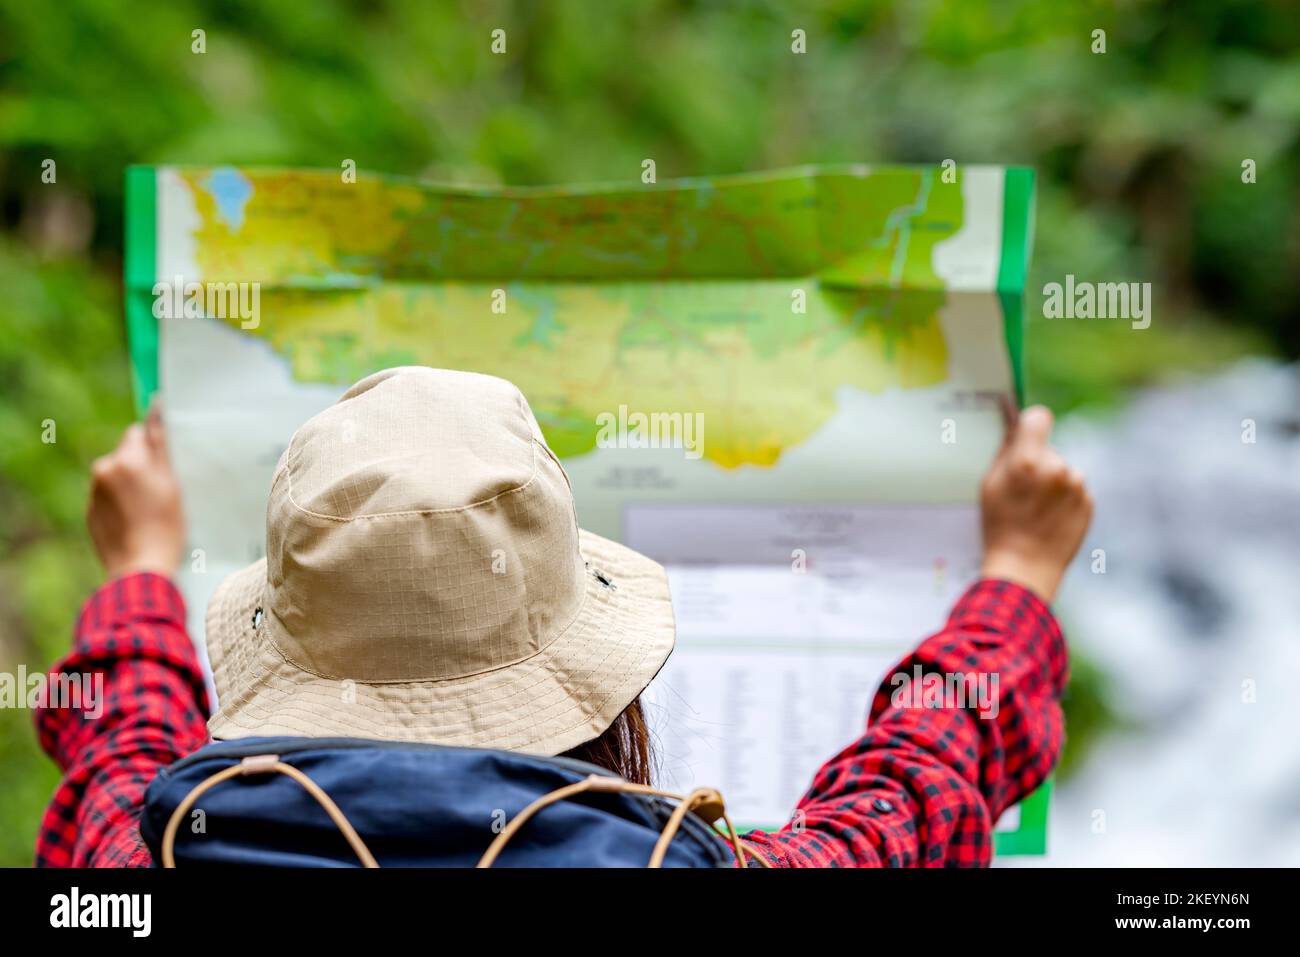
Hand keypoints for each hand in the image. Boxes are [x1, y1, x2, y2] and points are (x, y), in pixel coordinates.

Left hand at [87, 401, 185, 579]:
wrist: (141, 568)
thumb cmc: (165, 525)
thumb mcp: (171, 482)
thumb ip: (160, 442)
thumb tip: (155, 406)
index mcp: (126, 459)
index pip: (137, 433)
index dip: (154, 447)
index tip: (165, 463)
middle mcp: (104, 470)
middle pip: (125, 455)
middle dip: (141, 466)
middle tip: (162, 491)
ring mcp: (94, 493)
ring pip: (116, 476)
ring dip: (130, 485)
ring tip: (149, 511)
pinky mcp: (90, 513)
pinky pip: (108, 498)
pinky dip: (121, 504)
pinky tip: (136, 522)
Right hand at [979, 403, 1091, 602]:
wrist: (1024, 567)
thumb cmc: (1000, 525)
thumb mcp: (990, 484)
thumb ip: (1004, 448)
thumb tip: (1011, 417)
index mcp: (1027, 461)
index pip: (1038, 417)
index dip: (1030, 423)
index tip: (1025, 434)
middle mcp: (1057, 468)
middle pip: (1049, 449)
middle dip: (1037, 461)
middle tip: (1023, 491)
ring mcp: (1077, 486)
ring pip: (1062, 470)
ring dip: (1052, 481)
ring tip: (1037, 509)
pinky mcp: (1088, 502)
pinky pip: (1074, 489)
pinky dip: (1064, 499)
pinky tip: (1050, 518)